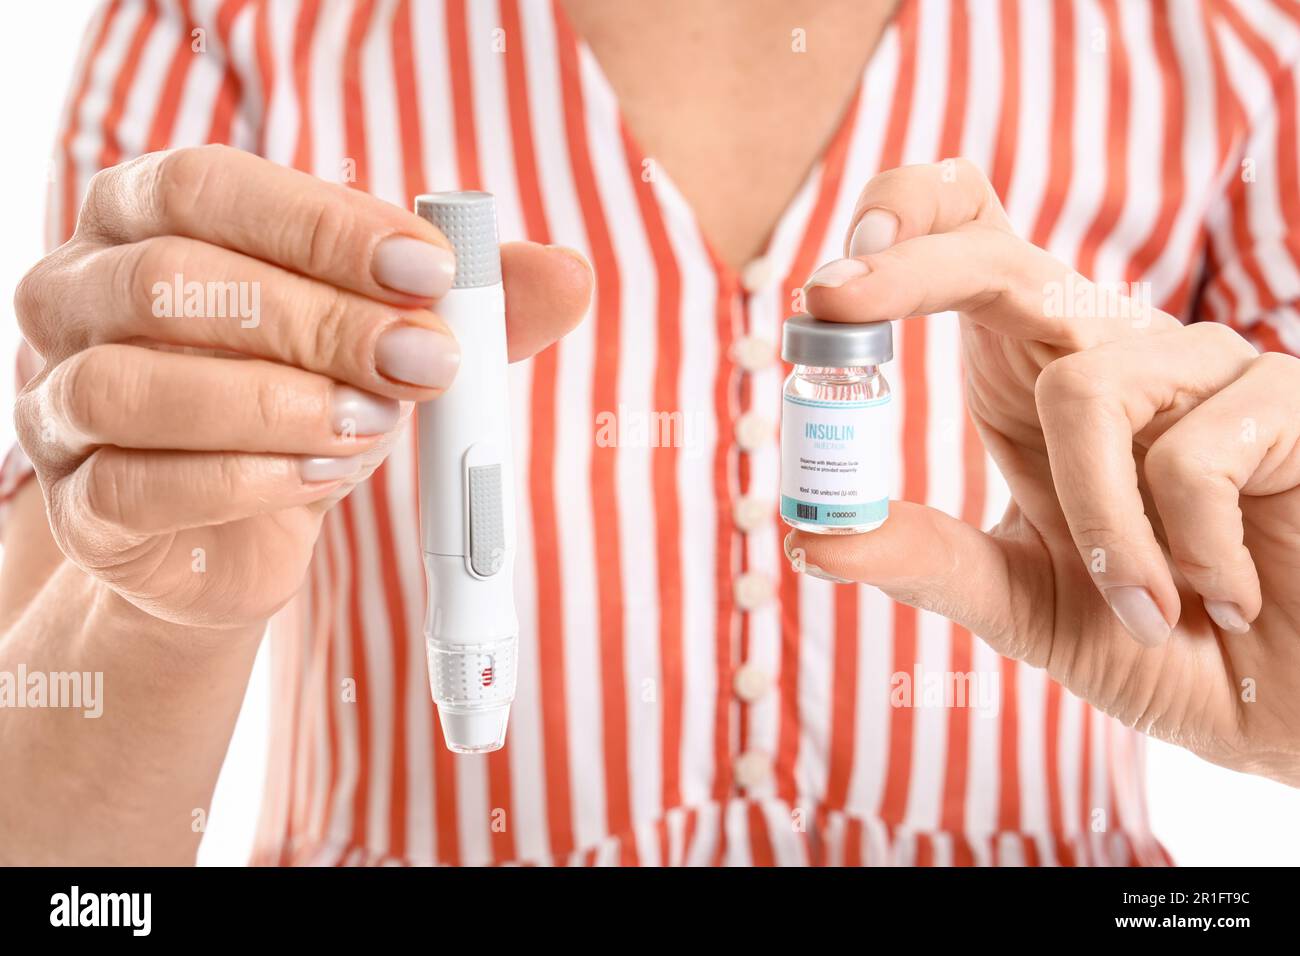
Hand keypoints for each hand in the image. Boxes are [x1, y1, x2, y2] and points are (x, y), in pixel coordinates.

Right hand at [14, 145, 589, 629]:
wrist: (231, 533)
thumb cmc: (303, 405)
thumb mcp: (385, 340)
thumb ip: (470, 306)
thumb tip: (569, 277)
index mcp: (148, 216)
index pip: (215, 187)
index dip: (323, 225)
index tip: (431, 269)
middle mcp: (81, 293)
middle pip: (175, 281)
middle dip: (321, 322)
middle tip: (424, 362)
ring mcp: (57, 402)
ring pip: (136, 385)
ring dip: (277, 405)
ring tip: (374, 426)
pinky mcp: (76, 506)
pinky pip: (134, 485)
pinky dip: (242, 480)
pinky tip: (319, 477)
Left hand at [795, 159, 1299, 784]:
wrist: (1284, 696)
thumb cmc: (1157, 640)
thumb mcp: (1022, 600)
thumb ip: (926, 561)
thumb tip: (808, 535)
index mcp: (1032, 377)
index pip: (971, 250)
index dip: (904, 229)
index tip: (821, 285)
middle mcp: (1108, 349)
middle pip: (1000, 256)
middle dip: (911, 271)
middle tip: (825, 300)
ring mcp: (1198, 364)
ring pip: (1084, 390)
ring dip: (1096, 526)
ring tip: (1145, 608)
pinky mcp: (1282, 397)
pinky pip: (1188, 456)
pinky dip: (1182, 550)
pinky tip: (1228, 597)